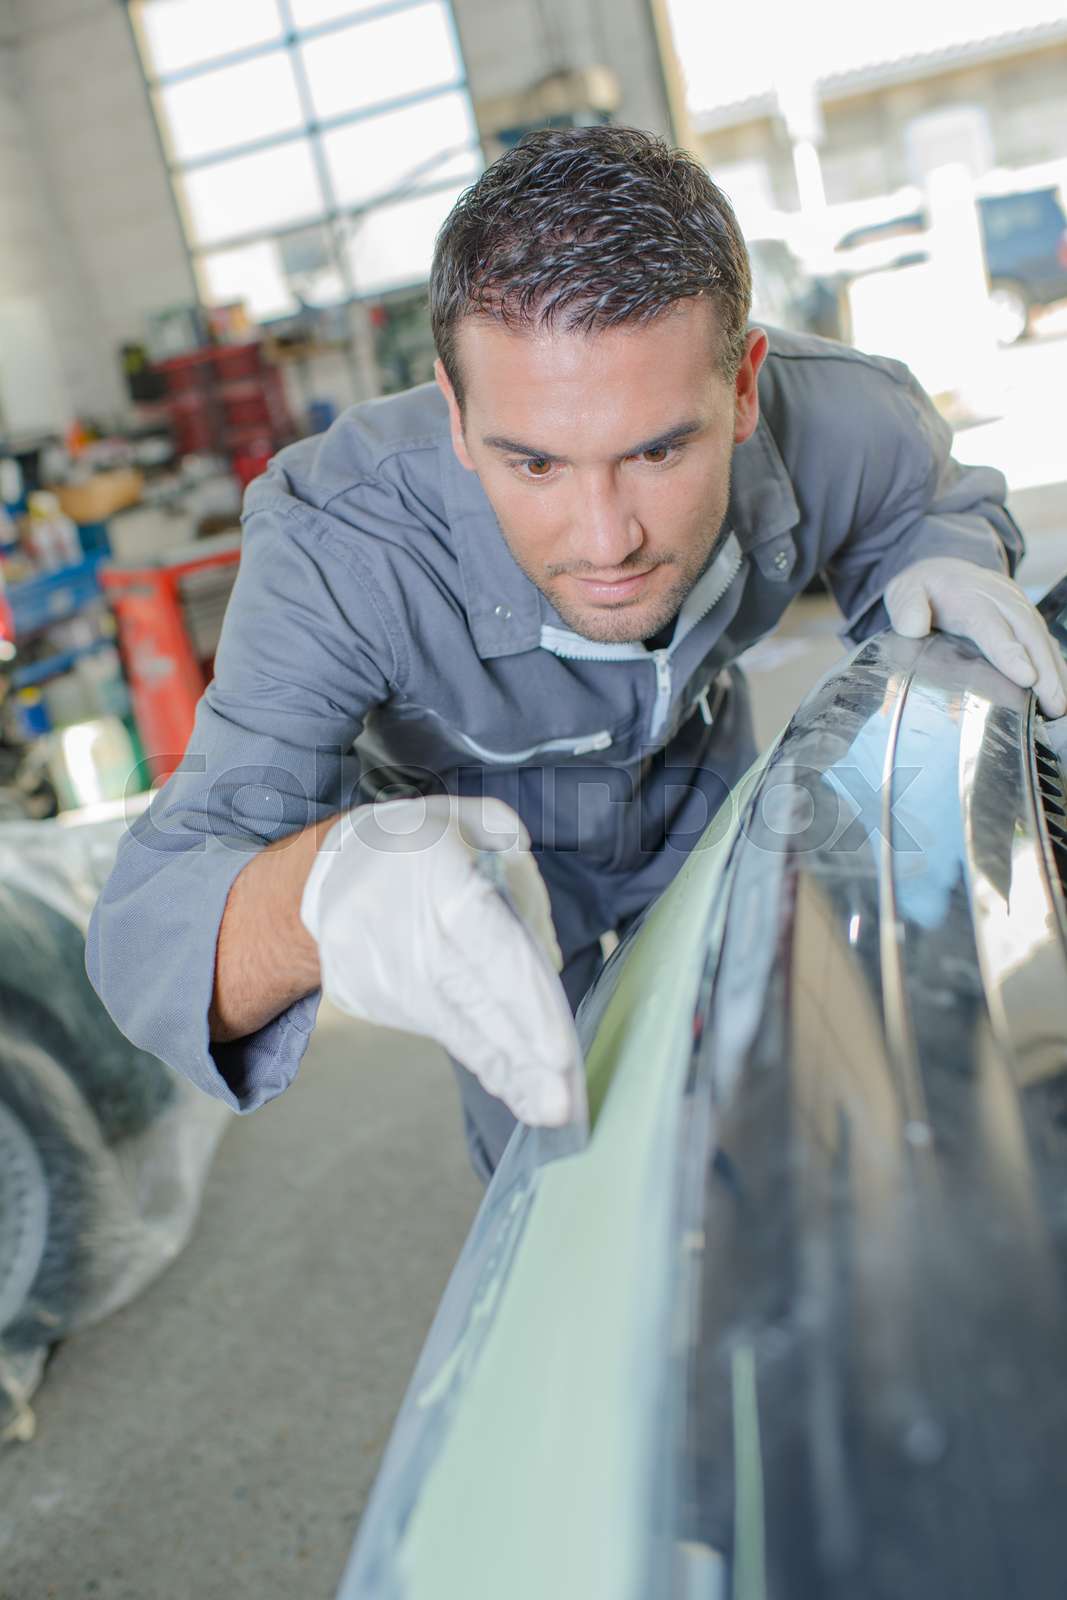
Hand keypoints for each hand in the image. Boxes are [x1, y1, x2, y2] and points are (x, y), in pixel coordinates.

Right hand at [300, 794, 581, 1125]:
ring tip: (547, 1108)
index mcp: (434, 871)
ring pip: (455, 1026)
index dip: (524, 999)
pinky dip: (477, 1056)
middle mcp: (401, 928)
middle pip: (474, 1000)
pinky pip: (436, 1028)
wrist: (324, 872)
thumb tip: (546, 960)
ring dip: (505, 1071)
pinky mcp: (367, 999)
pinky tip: (511, 1083)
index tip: (558, 1051)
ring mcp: (378, 970)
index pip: (489, 944)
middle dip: (523, 1057)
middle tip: (563, 1107)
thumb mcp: (476, 824)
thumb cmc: (419, 846)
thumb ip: (521, 881)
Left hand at [885, 557, 1066, 717]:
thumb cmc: (923, 590)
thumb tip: (913, 627)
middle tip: (1054, 703)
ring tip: (1060, 705)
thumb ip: (906, 606)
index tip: (1026, 677)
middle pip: (1027, 634)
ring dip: (1055, 671)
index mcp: (969, 596)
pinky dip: (1055, 665)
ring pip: (1041, 638)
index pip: (991, 625)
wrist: (943, 571)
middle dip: (1045, 670)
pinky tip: (1061, 690)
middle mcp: (1000, 599)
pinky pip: (1044, 641)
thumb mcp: (905, 591)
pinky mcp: (1026, 617)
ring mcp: (1017, 607)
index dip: (1009, 652)